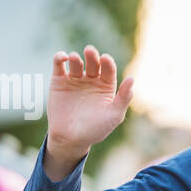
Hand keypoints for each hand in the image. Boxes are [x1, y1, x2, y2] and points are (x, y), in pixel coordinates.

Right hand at [44, 45, 134, 176]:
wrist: (70, 139)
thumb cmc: (96, 129)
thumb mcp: (114, 116)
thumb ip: (124, 98)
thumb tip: (132, 78)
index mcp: (106, 86)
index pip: (108, 69)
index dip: (108, 63)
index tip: (105, 59)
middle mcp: (91, 80)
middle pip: (93, 63)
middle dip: (92, 56)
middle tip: (90, 51)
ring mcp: (75, 80)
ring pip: (76, 62)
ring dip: (76, 58)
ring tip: (75, 59)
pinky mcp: (59, 81)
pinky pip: (59, 65)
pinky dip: (60, 58)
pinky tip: (64, 58)